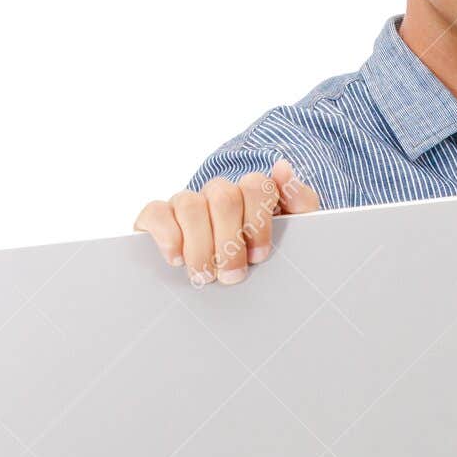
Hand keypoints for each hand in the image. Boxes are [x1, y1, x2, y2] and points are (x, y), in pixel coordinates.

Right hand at [132, 158, 319, 284]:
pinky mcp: (157, 217)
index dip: (257, 222)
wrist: (225, 287)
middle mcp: (218, 193)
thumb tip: (283, 168)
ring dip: (199, 246)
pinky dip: (167, 235)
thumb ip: (300, 203)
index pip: (256, 186)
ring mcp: (186, 203)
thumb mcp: (293, 235)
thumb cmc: (260, 260)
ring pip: (190, 204)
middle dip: (229, 241)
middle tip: (232, 276)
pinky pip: (156, 211)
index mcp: (251, 194)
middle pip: (223, 197)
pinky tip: (177, 258)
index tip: (258, 257)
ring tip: (205, 276)